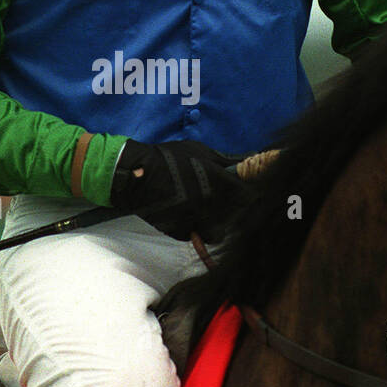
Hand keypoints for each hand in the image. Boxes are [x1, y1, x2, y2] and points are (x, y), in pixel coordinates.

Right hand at [110, 138, 248, 240]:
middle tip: (227, 202)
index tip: (246, 192)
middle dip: (235, 210)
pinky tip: (192, 216)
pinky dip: (198, 229)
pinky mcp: (181, 231)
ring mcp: (195, 219)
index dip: (249, 194)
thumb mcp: (199, 151)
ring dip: (218, 225)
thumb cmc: (168, 158)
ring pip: (219, 232)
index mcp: (217, 181)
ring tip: (210, 213)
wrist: (137, 176)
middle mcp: (209, 203)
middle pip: (236, 216)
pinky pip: (198, 235)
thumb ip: (225, 160)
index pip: (247, 196)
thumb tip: (249, 160)